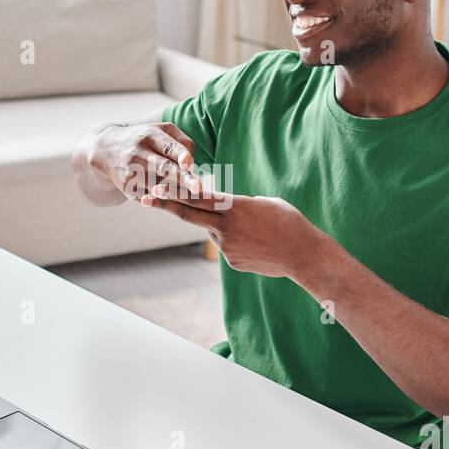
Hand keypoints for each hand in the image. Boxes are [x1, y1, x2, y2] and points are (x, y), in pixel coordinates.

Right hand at [81, 122, 203, 204]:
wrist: (106, 150)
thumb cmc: (144, 139)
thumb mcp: (161, 130)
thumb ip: (182, 142)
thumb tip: (192, 164)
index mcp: (150, 136)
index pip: (167, 146)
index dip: (179, 155)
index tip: (189, 163)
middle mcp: (139, 154)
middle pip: (163, 168)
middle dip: (181, 178)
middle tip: (198, 187)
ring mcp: (131, 173)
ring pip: (158, 186)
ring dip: (177, 193)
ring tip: (194, 197)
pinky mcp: (128, 188)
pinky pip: (150, 198)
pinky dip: (162, 201)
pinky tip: (175, 204)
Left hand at [142, 190, 323, 278]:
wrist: (303, 255)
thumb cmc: (289, 222)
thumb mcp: (264, 203)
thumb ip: (239, 204)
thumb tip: (226, 207)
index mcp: (234, 208)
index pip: (197, 197)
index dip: (174, 192)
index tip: (154, 187)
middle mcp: (225, 227)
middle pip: (189, 214)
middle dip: (165, 205)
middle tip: (145, 198)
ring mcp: (226, 247)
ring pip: (213, 231)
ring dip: (221, 226)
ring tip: (252, 229)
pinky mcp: (231, 261)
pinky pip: (226, 247)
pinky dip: (236, 242)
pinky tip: (257, 244)